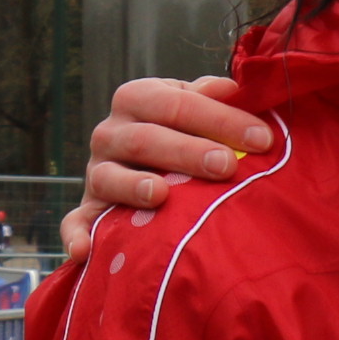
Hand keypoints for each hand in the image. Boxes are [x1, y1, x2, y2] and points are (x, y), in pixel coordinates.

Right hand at [55, 76, 272, 260]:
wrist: (141, 159)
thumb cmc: (183, 129)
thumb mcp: (193, 104)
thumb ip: (211, 97)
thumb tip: (231, 88)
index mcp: (138, 98)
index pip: (179, 104)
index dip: (222, 119)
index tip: (263, 139)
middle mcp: (110, 132)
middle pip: (146, 139)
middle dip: (188, 152)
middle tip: (226, 166)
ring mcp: (96, 172)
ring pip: (110, 176)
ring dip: (134, 186)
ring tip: (161, 195)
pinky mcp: (87, 208)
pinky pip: (75, 222)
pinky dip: (77, 236)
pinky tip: (84, 252)